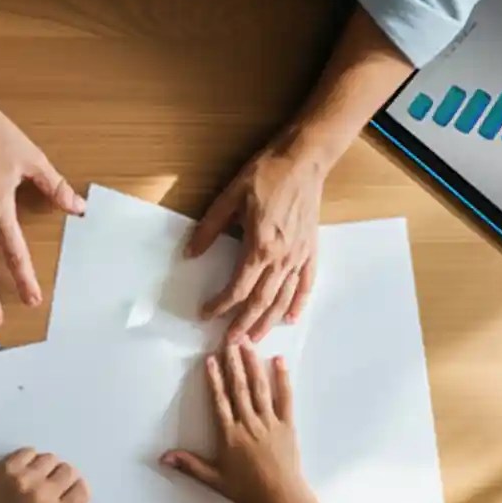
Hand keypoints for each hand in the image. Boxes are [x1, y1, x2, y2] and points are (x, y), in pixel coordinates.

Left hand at [0, 447, 89, 502]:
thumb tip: (72, 483)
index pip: (82, 492)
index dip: (77, 486)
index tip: (69, 485)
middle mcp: (43, 495)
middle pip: (69, 470)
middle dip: (62, 473)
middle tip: (50, 477)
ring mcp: (26, 478)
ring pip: (51, 458)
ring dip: (45, 464)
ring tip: (35, 472)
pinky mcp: (10, 466)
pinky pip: (31, 451)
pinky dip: (29, 457)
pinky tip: (22, 467)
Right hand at [161, 343, 307, 502]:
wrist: (280, 498)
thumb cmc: (247, 490)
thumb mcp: (214, 479)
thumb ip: (189, 465)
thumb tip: (163, 458)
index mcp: (230, 435)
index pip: (219, 401)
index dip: (214, 379)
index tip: (209, 360)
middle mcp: (248, 424)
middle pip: (239, 388)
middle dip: (233, 363)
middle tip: (229, 341)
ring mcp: (269, 422)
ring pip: (260, 387)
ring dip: (253, 364)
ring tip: (248, 344)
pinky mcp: (287, 424)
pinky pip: (285, 397)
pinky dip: (282, 378)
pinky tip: (279, 361)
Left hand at [188, 147, 323, 342]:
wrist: (303, 160)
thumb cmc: (266, 174)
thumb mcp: (229, 198)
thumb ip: (209, 228)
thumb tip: (190, 253)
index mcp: (260, 246)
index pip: (238, 288)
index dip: (221, 305)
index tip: (206, 315)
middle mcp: (282, 257)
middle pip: (261, 302)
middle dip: (243, 325)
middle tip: (230, 342)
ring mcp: (299, 256)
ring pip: (283, 298)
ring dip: (268, 321)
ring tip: (255, 338)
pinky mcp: (310, 250)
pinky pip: (306, 284)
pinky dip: (298, 303)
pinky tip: (291, 317)